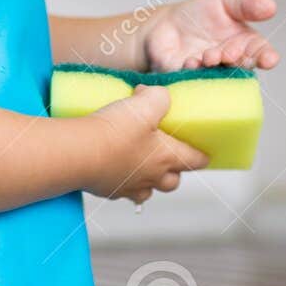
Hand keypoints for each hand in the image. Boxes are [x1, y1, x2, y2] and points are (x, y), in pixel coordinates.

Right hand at [83, 86, 208, 205]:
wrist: (80, 153)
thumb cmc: (115, 131)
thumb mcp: (145, 103)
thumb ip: (158, 96)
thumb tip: (157, 95)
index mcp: (167, 157)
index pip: (196, 160)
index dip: (202, 155)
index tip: (204, 153)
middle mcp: (152, 177)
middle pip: (173, 181)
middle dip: (174, 170)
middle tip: (168, 155)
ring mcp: (130, 187)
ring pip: (148, 190)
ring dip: (148, 179)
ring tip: (140, 164)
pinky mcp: (109, 190)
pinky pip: (122, 191)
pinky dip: (122, 181)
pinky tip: (114, 167)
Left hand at [141, 0, 279, 72]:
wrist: (165, 22)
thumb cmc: (200, 13)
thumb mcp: (225, 0)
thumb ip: (247, 4)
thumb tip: (271, 6)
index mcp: (245, 44)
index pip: (261, 53)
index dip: (267, 57)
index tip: (269, 59)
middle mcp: (230, 62)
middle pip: (241, 66)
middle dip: (238, 61)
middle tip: (229, 53)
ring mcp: (211, 72)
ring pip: (219, 75)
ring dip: (216, 67)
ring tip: (209, 56)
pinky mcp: (189, 78)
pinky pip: (192, 79)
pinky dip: (193, 72)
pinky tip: (190, 62)